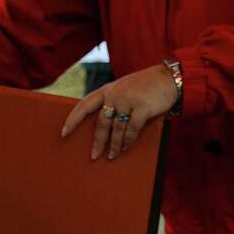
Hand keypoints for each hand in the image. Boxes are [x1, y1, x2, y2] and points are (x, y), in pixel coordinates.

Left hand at [61, 65, 177, 159]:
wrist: (169, 77)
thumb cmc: (146, 86)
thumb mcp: (124, 88)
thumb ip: (112, 102)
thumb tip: (103, 127)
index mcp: (107, 89)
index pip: (84, 104)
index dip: (72, 119)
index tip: (64, 132)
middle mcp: (115, 94)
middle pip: (100, 123)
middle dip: (97, 141)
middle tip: (94, 156)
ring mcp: (128, 101)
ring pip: (116, 129)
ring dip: (113, 145)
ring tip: (111, 156)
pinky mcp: (142, 108)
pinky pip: (131, 130)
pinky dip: (128, 141)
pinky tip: (125, 149)